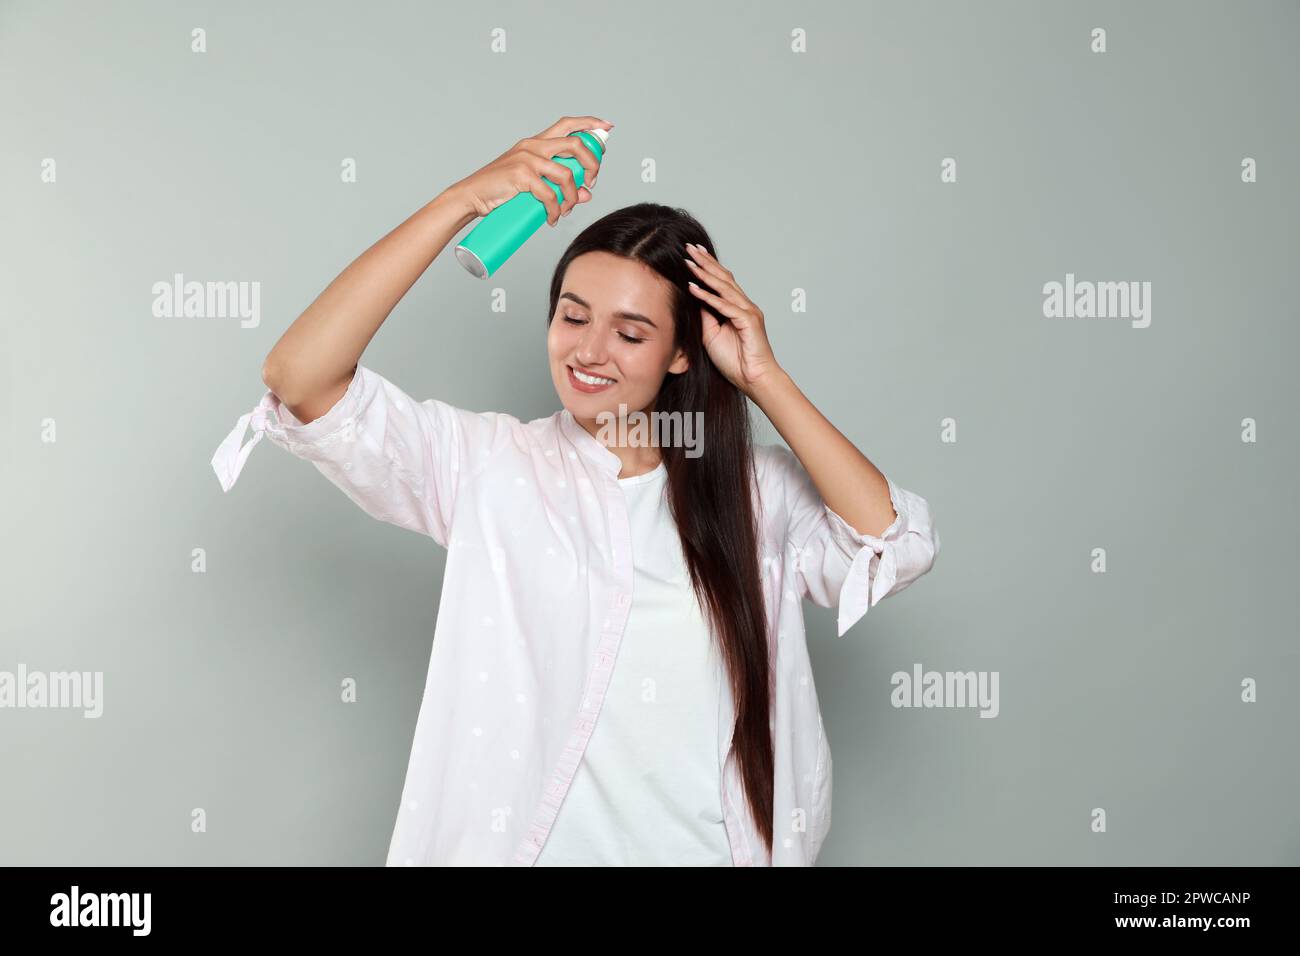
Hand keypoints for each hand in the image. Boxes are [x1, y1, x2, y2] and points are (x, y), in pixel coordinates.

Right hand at [446, 115, 612, 226]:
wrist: (472, 197)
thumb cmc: (501, 190)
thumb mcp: (533, 185)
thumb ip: (559, 186)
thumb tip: (586, 194)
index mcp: (536, 142)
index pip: (567, 124)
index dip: (589, 123)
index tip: (606, 127)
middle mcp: (533, 145)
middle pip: (575, 144)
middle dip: (592, 163)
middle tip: (592, 182)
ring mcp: (527, 159)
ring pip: (566, 175)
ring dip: (572, 197)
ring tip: (566, 210)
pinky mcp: (521, 176)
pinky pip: (550, 194)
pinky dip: (555, 210)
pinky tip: (552, 219)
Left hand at [684, 242, 782, 395]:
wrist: (753, 379)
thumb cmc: (735, 361)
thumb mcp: (711, 335)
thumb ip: (705, 316)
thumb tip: (693, 298)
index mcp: (737, 308)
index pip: (721, 282)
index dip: (708, 267)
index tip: (692, 255)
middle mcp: (745, 305)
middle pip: (723, 278)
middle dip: (706, 262)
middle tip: (689, 247)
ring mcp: (748, 311)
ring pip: (724, 287)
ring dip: (705, 273)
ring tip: (689, 262)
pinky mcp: (748, 321)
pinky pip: (724, 306)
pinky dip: (708, 296)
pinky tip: (694, 287)